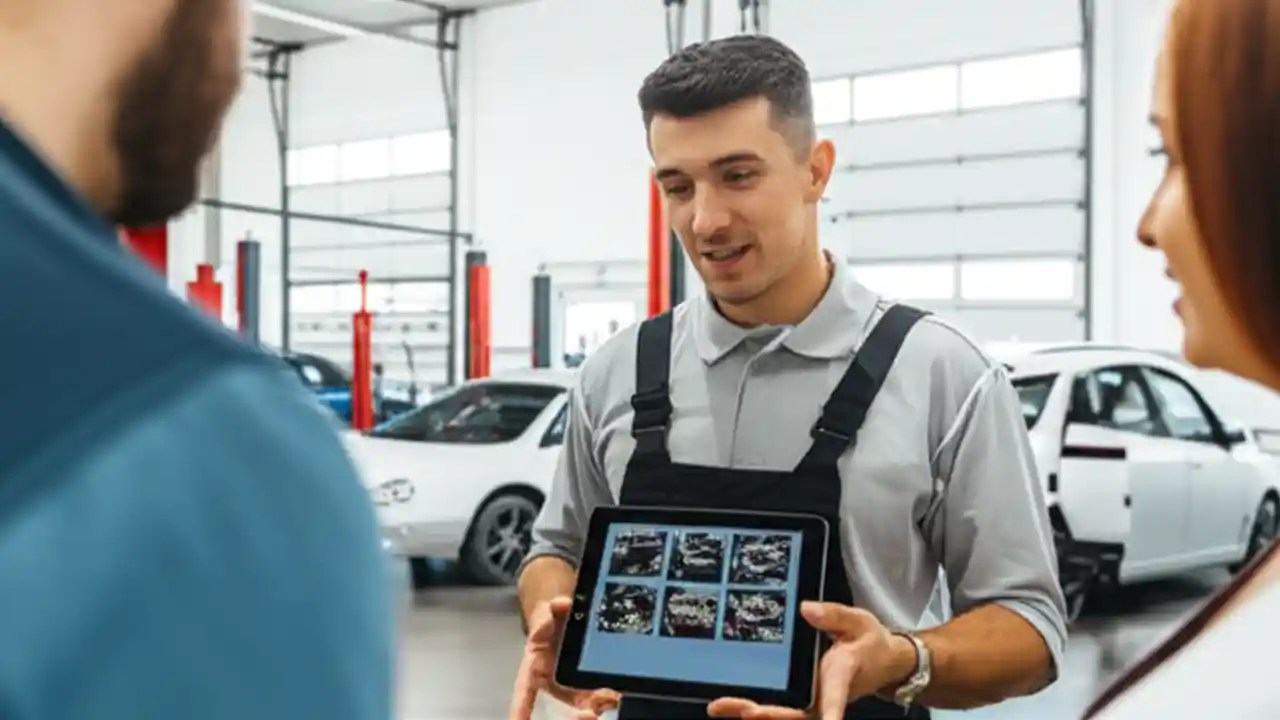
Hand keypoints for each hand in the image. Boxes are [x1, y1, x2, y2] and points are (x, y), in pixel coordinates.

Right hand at [508, 596, 620, 719]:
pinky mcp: (592, 686)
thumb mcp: (551, 611)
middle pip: (562, 705)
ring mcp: (574, 687)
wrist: (568, 620)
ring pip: (583, 706)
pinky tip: (618, 694)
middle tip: (588, 714)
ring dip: (596, 707)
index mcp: (535, 668)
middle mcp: (554, 683)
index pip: (524, 692)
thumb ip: (555, 607)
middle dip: (575, 715)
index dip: (520, 710)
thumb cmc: (553, 621)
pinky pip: (600, 697)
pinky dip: (609, 698)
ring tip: (610, 699)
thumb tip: (560, 603)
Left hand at [708, 602, 914, 719]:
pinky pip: (781, 709)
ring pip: (786, 715)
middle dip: (771, 714)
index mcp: (843, 673)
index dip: (831, 708)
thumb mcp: (858, 621)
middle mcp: (826, 693)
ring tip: (720, 707)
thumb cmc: (869, 642)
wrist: (882, 662)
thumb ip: (834, 615)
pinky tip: (729, 706)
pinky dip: (757, 708)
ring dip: (756, 712)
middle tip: (744, 711)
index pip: (836, 692)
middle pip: (799, 713)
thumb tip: (806, 609)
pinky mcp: (807, 700)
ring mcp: (815, 700)